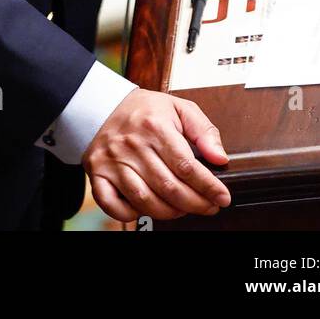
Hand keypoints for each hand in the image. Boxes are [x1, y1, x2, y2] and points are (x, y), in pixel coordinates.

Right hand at [82, 87, 230, 222]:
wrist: (106, 104)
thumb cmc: (145, 110)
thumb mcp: (180, 109)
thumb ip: (205, 131)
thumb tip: (219, 158)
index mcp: (154, 126)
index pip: (186, 166)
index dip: (208, 187)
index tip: (222, 197)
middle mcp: (132, 144)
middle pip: (169, 188)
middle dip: (195, 204)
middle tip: (208, 206)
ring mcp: (112, 161)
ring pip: (145, 201)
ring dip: (170, 212)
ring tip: (182, 207)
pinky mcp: (98, 173)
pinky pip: (113, 205)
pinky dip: (132, 213)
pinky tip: (146, 207)